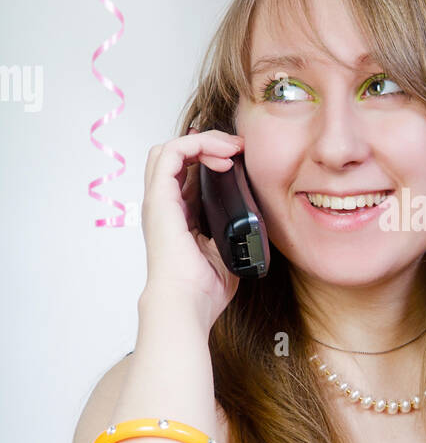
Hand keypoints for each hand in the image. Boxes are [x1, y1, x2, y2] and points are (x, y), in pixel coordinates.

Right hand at [140, 130, 245, 329]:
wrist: (187, 302)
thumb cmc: (203, 287)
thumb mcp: (225, 250)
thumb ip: (230, 231)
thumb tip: (251, 220)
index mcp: (177, 216)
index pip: (186, 172)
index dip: (210, 157)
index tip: (240, 159)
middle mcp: (164, 205)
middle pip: (175, 155)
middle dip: (207, 142)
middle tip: (236, 147)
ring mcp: (158, 200)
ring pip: (170, 149)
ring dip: (203, 140)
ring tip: (231, 147)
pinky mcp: (159, 199)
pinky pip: (170, 154)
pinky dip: (196, 145)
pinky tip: (222, 155)